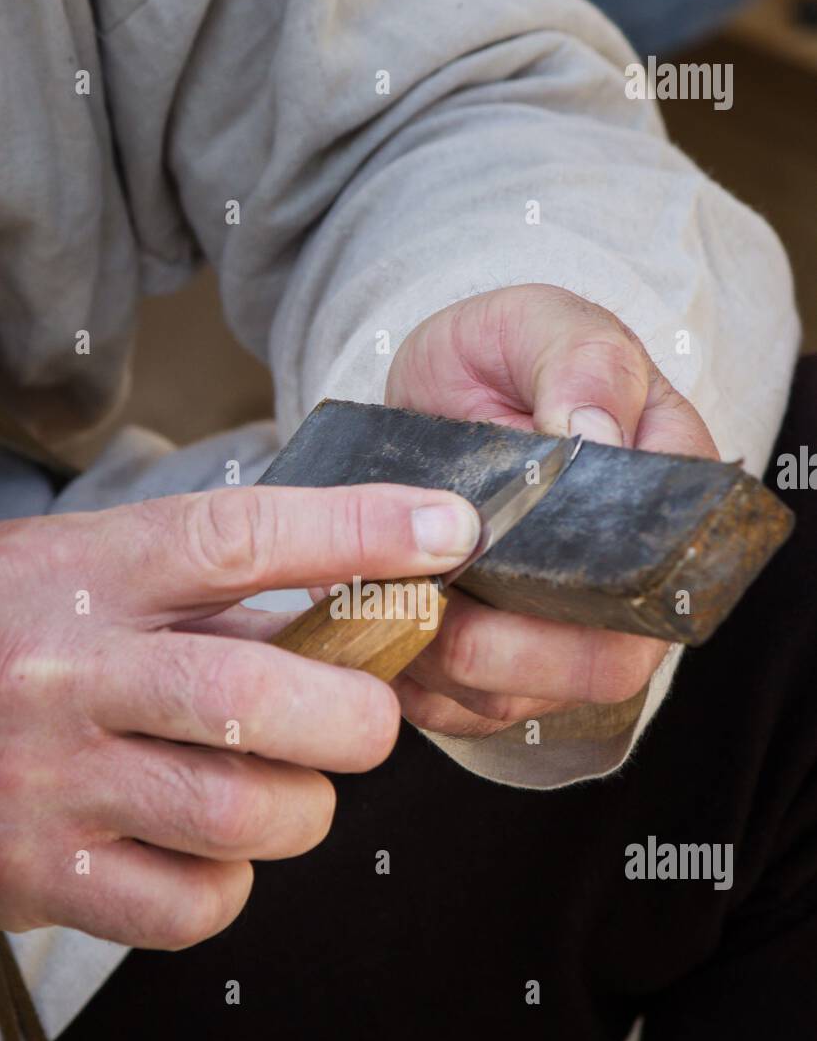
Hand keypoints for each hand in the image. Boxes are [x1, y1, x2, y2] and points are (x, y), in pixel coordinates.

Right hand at [0, 482, 477, 944]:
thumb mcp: (73, 581)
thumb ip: (201, 599)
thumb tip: (357, 613)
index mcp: (75, 575)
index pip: (236, 536)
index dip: (355, 531)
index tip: (446, 534)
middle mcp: (58, 674)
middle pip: (259, 695)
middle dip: (355, 716)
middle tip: (366, 720)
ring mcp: (45, 784)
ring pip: (247, 812)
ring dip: (298, 808)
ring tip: (271, 788)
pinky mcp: (39, 880)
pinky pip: (198, 903)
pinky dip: (230, 883)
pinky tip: (199, 848)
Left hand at [385, 284, 718, 737]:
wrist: (434, 399)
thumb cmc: (500, 361)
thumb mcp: (537, 328)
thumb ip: (580, 364)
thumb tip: (592, 436)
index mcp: (663, 502)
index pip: (664, 576)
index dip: (598, 590)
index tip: (503, 553)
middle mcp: (627, 585)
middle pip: (607, 665)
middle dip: (513, 652)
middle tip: (437, 605)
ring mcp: (564, 636)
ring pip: (528, 700)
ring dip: (450, 669)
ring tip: (387, 604)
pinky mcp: (499, 670)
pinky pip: (465, 712)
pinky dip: (416, 687)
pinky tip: (375, 634)